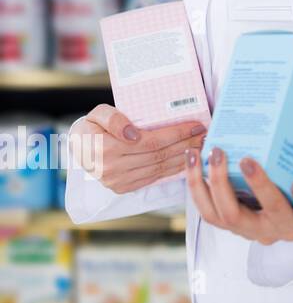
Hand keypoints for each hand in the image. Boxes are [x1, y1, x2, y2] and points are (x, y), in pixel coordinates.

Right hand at [70, 105, 207, 193]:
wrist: (77, 148)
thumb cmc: (90, 127)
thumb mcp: (96, 114)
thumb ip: (113, 119)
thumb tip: (133, 134)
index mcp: (106, 149)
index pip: (152, 141)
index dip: (177, 134)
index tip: (196, 125)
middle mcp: (112, 168)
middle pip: (160, 155)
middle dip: (186, 144)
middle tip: (205, 134)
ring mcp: (118, 181)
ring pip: (159, 168)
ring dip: (183, 157)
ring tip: (200, 145)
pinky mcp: (123, 188)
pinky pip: (154, 177)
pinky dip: (172, 169)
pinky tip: (185, 159)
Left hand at [185, 146, 292, 245]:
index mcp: (288, 225)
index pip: (273, 206)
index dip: (259, 185)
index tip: (248, 159)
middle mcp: (262, 231)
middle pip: (232, 215)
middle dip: (220, 183)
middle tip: (218, 152)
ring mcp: (242, 229)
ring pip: (212, 215)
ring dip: (199, 185)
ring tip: (195, 155)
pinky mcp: (230, 222)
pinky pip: (207, 209)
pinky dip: (197, 187)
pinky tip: (195, 163)